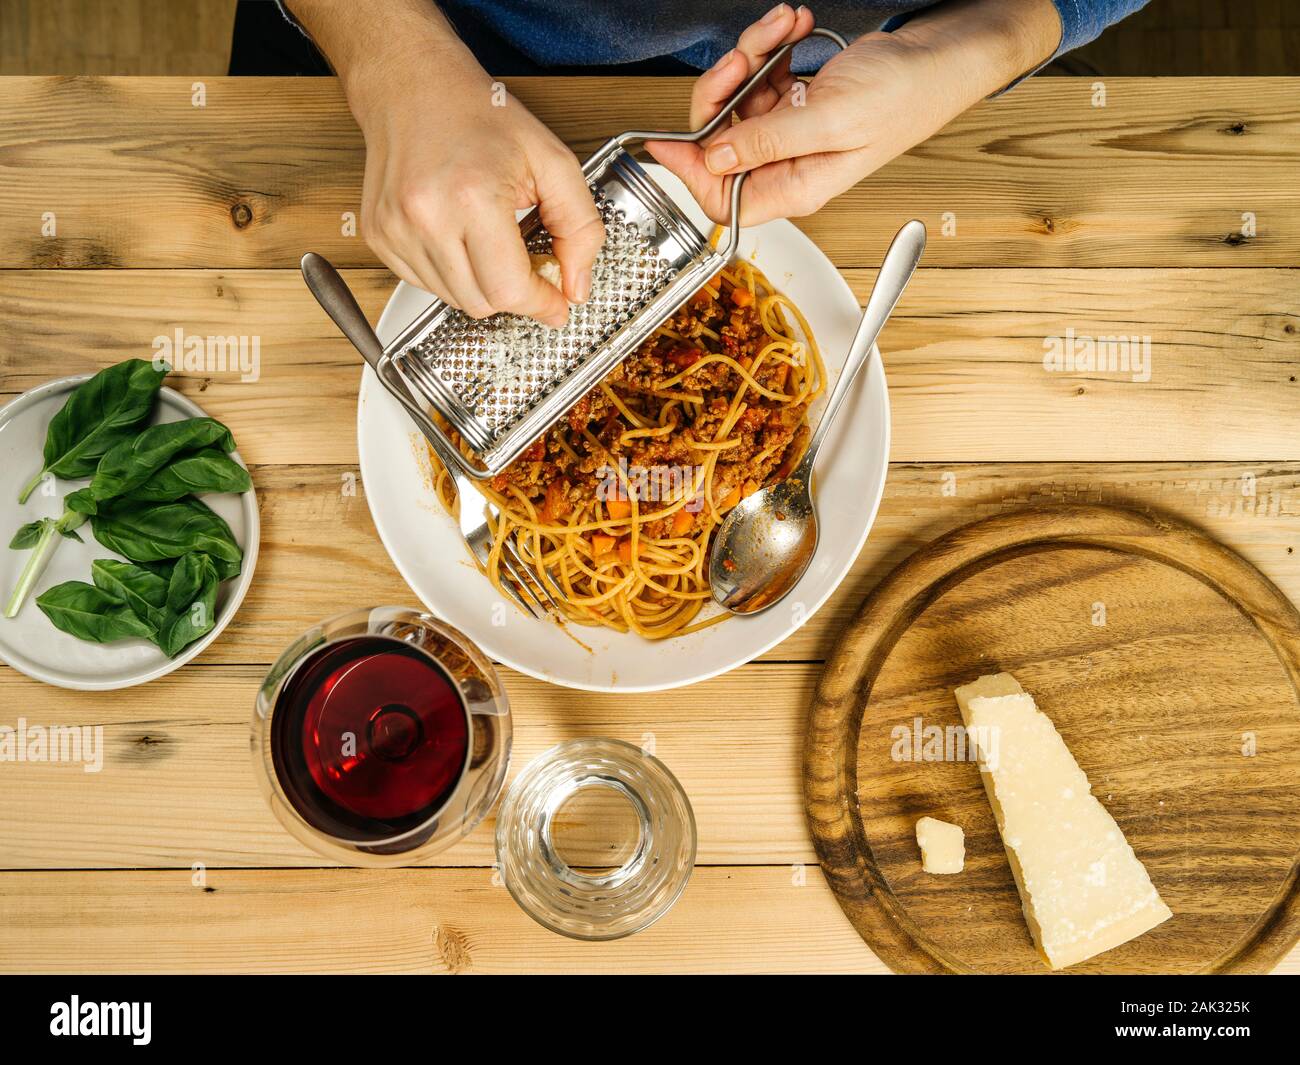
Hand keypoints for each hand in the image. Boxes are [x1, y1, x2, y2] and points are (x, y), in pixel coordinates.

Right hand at [292, 0, 603, 325]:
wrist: (412, 86)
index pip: (509, 289)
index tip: (557, 305)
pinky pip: (426, 285)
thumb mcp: (552, 161)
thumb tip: (577, 287)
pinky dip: (452, 273)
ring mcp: (395, 231)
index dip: (541, 304)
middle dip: (514, 292)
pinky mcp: (378, 237)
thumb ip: (579, 228)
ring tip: (490, 239)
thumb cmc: (478, 115)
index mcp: (470, 197)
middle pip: (482, 303)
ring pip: (454, 300)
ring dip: (482, 283)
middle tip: (528, 262)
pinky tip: (459, 235)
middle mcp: (424, 218)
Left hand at [648, 0, 1059, 225]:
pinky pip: (759, 76)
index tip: (667, 143)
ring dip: (750, 56)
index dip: (691, 175)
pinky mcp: (794, 100)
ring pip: (736, 102)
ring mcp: (789, 131)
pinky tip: (792, 27)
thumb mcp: (832, 121)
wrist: (938, 58)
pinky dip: (768, 46)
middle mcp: (787, 163)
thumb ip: (769, 141)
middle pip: (720, 144)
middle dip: (721, 94)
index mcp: (796, 187)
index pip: (724, 200)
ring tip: (779, 28)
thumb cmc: (905, 96)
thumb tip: (715, 160)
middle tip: (740, 59)